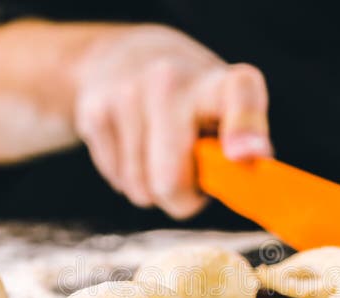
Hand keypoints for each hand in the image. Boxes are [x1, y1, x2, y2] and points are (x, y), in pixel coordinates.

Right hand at [75, 25, 271, 217]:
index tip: (246, 155)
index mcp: (220, 82)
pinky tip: (134, 146)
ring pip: (141, 189)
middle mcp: (172, 79)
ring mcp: (127, 93)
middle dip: (182, 199)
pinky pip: (118, 180)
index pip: (241, 96)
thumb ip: (237, 153)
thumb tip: (240, 174)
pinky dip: (128, 178)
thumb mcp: (224, 114)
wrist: (124, 56)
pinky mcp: (94, 111)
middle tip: (190, 180)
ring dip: (153, 188)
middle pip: (171, 180)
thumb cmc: (191, 103)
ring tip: (158, 153)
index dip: (244, 128)